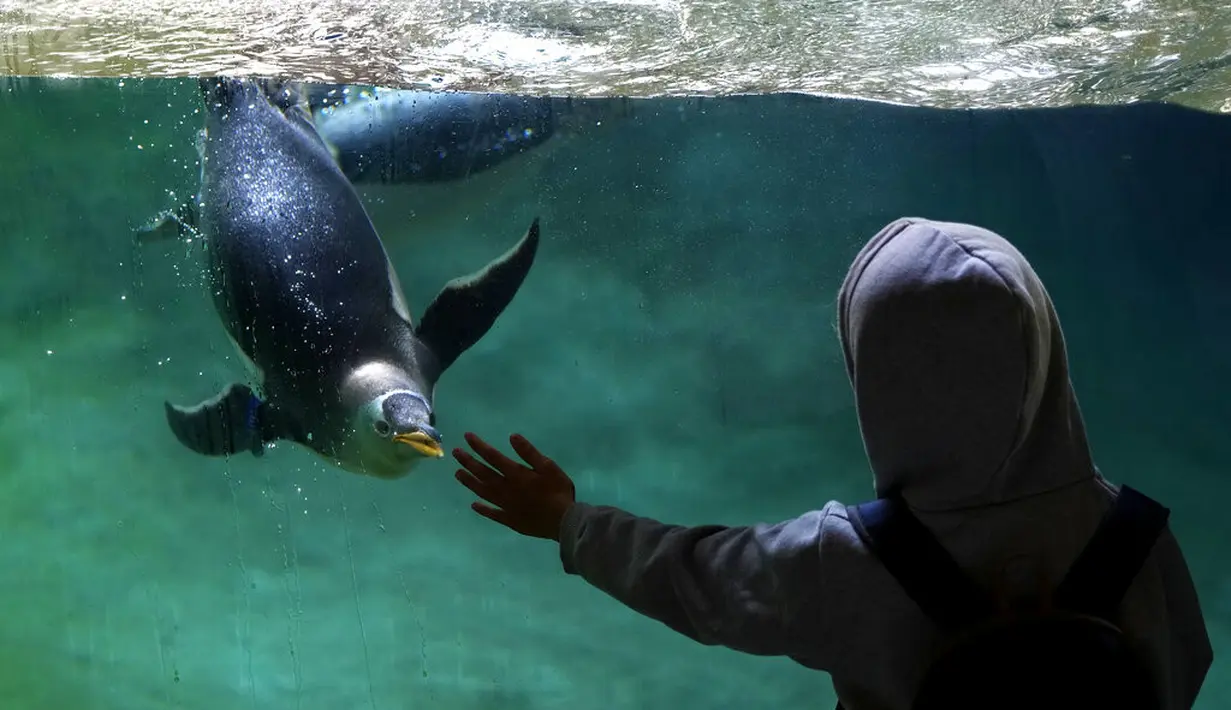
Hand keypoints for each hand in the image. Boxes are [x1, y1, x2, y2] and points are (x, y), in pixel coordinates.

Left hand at [453, 432, 575, 540]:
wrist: (563, 521)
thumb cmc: (559, 491)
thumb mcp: (549, 467)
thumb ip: (529, 453)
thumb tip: (512, 436)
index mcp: (516, 474)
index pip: (493, 457)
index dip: (479, 446)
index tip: (467, 437)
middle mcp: (506, 489)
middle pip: (483, 473)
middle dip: (468, 462)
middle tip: (455, 453)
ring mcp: (506, 505)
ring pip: (483, 492)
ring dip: (470, 482)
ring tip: (457, 474)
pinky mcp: (509, 519)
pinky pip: (492, 513)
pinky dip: (483, 509)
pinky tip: (474, 505)